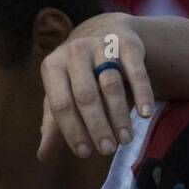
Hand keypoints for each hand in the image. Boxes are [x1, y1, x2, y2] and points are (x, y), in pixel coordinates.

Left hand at [39, 12, 156, 160]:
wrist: (102, 33)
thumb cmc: (76, 75)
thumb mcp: (61, 93)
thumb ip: (53, 124)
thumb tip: (43, 156)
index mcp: (53, 66)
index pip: (61, 104)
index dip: (72, 130)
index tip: (85, 153)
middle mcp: (75, 52)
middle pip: (86, 95)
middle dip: (97, 126)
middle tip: (107, 150)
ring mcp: (101, 45)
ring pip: (110, 84)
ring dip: (118, 115)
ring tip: (124, 139)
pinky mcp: (127, 43)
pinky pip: (136, 71)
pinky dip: (142, 92)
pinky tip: (144, 115)